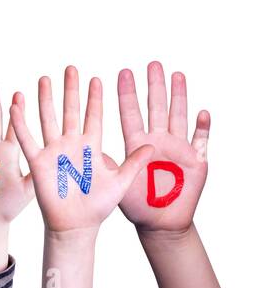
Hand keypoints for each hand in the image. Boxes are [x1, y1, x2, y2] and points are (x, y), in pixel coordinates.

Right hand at [11, 66, 153, 232]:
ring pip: (48, 119)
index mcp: (92, 146)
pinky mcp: (38, 163)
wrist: (77, 225)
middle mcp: (72, 144)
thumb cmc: (99, 206)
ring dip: (46, 99)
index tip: (96, 79)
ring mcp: (54, 152)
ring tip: (45, 79)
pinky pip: (28, 140)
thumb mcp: (122, 182)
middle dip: (70, 90)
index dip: (95, 98)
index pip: (94, 115)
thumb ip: (135, 162)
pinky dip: (21, 124)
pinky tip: (16, 106)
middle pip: (70, 110)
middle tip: (70, 69)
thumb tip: (152, 145)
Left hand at [116, 62, 208, 233]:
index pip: (130, 114)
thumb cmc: (137, 205)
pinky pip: (201, 141)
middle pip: (155, 108)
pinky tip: (202, 114)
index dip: (127, 95)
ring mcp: (178, 148)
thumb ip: (105, 164)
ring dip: (178, 97)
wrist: (160, 224)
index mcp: (136, 144)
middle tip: (152, 64)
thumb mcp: (115, 183)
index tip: (123, 73)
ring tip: (176, 75)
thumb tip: (84, 146)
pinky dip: (203, 128)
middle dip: (154, 86)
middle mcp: (158, 141)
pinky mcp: (196, 161)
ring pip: (178, 116)